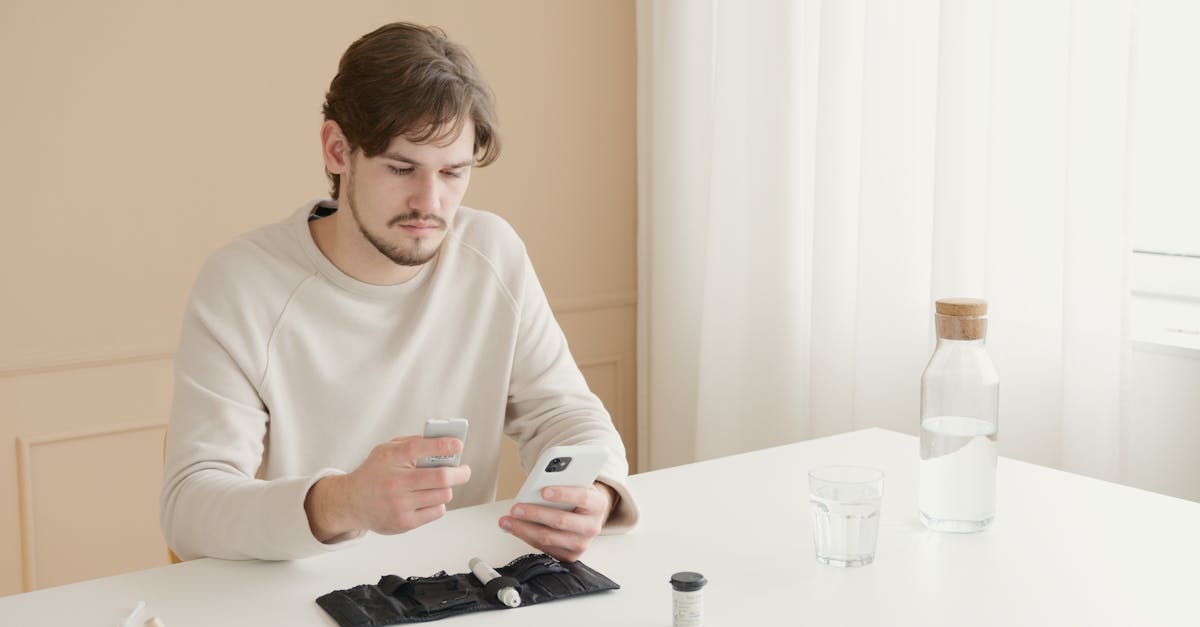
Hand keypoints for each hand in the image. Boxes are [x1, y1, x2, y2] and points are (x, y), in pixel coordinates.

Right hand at [305, 436, 470, 541]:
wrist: (352, 502)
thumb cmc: (374, 473)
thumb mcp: (387, 450)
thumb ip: (413, 444)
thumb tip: (444, 443)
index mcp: (392, 458)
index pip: (422, 447)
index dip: (444, 445)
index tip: (458, 444)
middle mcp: (396, 482)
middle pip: (442, 477)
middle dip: (460, 473)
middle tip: (463, 470)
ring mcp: (400, 504)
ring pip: (443, 495)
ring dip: (446, 488)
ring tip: (438, 485)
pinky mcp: (405, 522)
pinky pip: (437, 511)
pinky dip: (438, 503)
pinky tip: (427, 498)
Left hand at [499, 482, 615, 561]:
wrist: (588, 516)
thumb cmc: (577, 497)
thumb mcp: (576, 485)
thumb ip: (563, 482)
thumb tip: (537, 486)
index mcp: (598, 504)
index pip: (582, 497)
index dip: (563, 494)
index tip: (543, 490)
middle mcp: (592, 526)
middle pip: (561, 521)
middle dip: (535, 514)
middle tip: (516, 508)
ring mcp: (582, 544)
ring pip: (549, 538)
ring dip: (524, 529)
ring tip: (507, 521)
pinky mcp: (570, 556)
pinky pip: (544, 548)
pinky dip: (527, 537)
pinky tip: (515, 529)